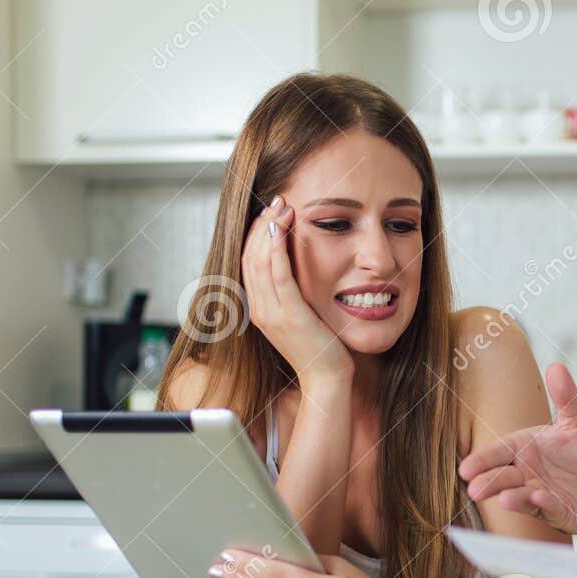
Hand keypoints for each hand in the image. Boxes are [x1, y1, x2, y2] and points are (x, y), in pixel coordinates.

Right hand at [241, 195, 351, 388]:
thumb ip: (293, 294)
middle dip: (262, 224)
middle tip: (277, 200)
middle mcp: (260, 310)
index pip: (249, 262)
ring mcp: (271, 313)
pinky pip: (277, 275)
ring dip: (269, 229)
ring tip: (281, 206)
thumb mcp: (302, 315)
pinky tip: (281, 228)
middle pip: (250, 256)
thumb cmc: (322, 347)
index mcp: (260, 309)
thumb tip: (296, 268)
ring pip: (260, 261)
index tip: (270, 212)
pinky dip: (277, 248)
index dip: (257, 234)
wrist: (327, 378)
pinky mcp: (288, 315)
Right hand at [457, 363, 576, 533]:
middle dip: (489, 483)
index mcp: (524, 448)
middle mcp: (526, 473)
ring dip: (512, 498)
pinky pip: (548, 508)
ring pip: (520, 496)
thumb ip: (566, 397)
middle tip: (474, 489)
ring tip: (503, 499)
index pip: (498, 453)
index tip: (466, 469)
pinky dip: (543, 504)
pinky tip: (539, 498)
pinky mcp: (556, 511)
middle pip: (502, 477)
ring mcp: (538, 494)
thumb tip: (556, 366)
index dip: (482, 461)